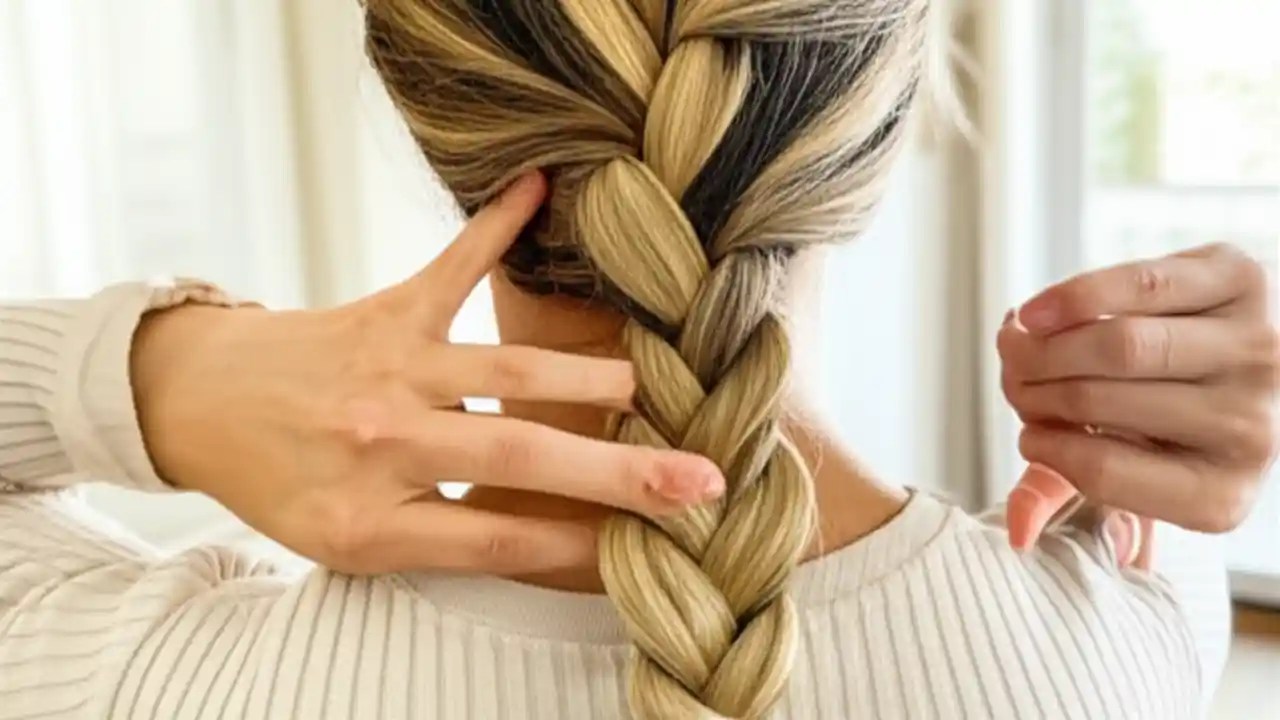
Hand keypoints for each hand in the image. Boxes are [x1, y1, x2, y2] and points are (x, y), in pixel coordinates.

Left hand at [131, 172, 723, 575]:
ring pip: (508, 372)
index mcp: (365, 519)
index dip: (582, 543)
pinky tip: (543, 186)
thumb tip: (558, 543)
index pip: (498, 535)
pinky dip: (497, 224)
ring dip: (593, 376)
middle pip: (519, 458)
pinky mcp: (385, 310)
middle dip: (619, 471)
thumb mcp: (345, 543)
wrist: (200, 402)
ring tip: (659, 387)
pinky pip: (451, 266)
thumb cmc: (283, 480)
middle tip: (697, 480)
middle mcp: (376, 444)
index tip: (651, 544)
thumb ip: (438, 542)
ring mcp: (385, 368)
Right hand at [999, 243, 1277, 558]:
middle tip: (1012, 381)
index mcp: (1220, 494)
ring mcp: (1257, 353)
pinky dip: (1073, 297)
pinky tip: (1036, 311)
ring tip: (1019, 346)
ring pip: (1120, 345)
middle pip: (1100, 402)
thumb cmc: (1166, 424)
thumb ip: (1064, 491)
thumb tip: (1017, 531)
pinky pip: (1141, 285)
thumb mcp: (1120, 470)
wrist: (1235, 356)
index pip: (1102, 471)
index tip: (1024, 433)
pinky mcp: (1244, 282)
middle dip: (1032, 388)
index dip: (1043, 447)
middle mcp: (1252, 429)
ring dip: (1045, 345)